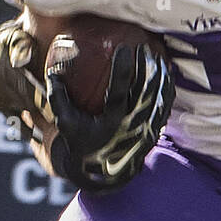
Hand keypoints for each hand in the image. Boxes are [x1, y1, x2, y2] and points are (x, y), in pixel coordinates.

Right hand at [47, 43, 173, 192]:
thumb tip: (53, 70)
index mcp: (110, 122)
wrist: (100, 174)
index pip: (119, 90)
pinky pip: (165, 107)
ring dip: (159, 75)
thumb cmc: (80, 142)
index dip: (123, 68)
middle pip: (144, 91)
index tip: (124, 48)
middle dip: (146, 66)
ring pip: (158, 98)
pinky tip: (167, 73)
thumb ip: (58, 96)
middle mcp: (131, 126)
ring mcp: (145, 130)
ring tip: (157, 55)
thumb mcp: (65, 122)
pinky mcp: (155, 132)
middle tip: (144, 47)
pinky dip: (167, 89)